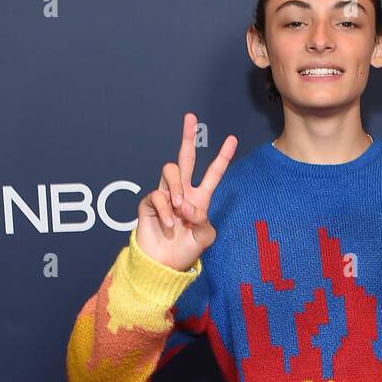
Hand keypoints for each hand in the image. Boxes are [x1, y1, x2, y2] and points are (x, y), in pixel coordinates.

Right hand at [136, 113, 236, 270]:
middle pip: (185, 158)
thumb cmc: (186, 250)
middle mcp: (182, 192)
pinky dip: (165, 211)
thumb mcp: (204, 237)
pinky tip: (169, 225)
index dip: (222, 157)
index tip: (232, 139)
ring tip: (179, 208)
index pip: (212, 173)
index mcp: (200, 198)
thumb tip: (186, 204)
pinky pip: (157, 195)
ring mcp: (165, 195)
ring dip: (176, 187)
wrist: (164, 264)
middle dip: (187, 137)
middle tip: (191, 117)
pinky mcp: (148, 202)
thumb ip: (202, 219)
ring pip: (170, 171)